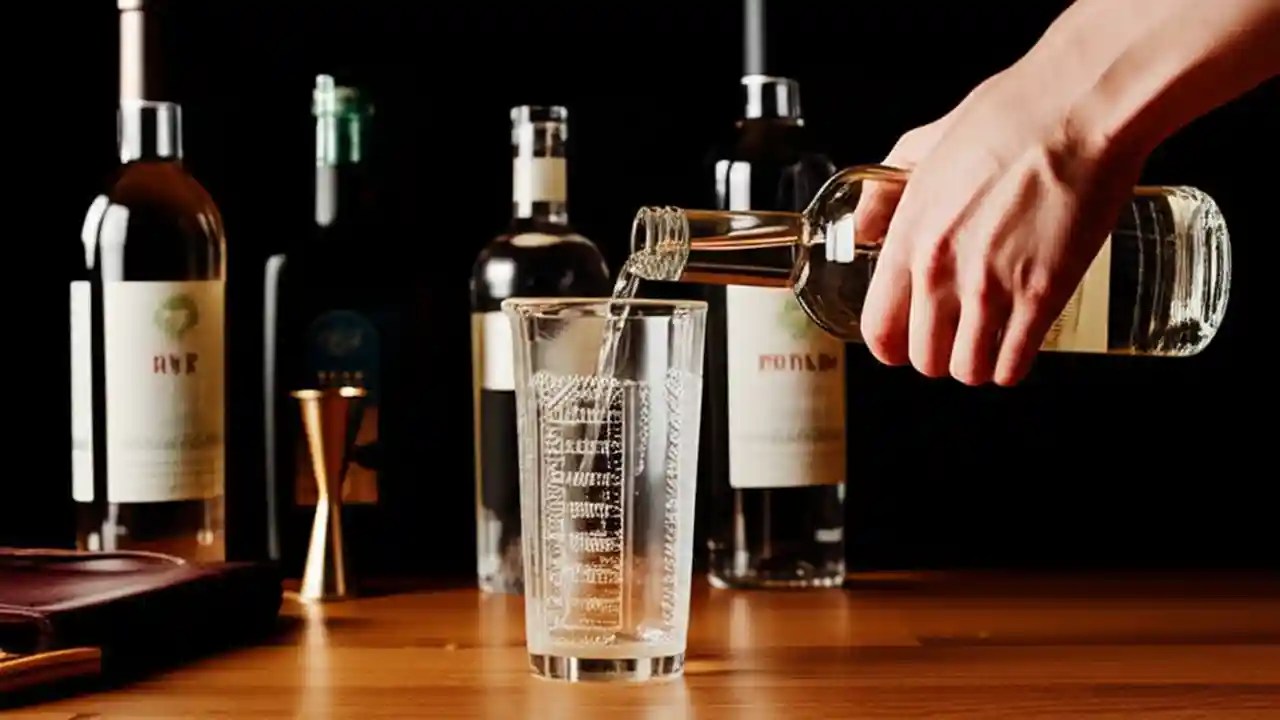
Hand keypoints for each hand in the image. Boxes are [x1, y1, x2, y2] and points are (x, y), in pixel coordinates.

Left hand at [853, 60, 1145, 386]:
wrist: (1076, 109)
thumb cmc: (1005, 118)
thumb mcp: (920, 147)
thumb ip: (883, 193)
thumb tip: (863, 230)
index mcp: (909, 237)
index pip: (879, 328)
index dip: (891, 347)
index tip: (904, 344)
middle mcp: (941, 272)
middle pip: (924, 358)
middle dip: (939, 356)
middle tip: (955, 340)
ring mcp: (992, 287)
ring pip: (968, 370)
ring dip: (976, 366)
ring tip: (988, 346)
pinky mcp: (1043, 295)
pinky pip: (1014, 364)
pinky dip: (1013, 367)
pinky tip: (1018, 352)